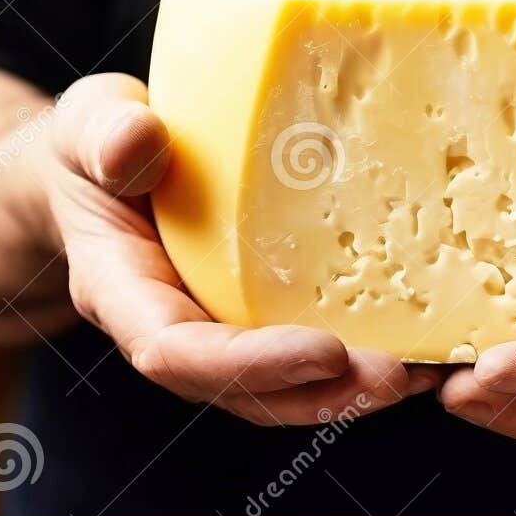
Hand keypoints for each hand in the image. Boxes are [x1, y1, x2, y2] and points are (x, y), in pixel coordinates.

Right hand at [46, 73, 439, 423]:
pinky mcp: (258, 317)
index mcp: (122, 290)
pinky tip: (423, 342)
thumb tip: (136, 142)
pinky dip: (362, 356)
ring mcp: (217, 330)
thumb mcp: (89, 123)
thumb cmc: (98, 142)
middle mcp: (172, 328)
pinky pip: (307, 353)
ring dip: (352, 389)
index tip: (322, 350)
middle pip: (243, 390)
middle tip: (397, 376)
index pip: (177, 350)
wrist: (104, 166)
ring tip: (426, 371)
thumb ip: (103, 134)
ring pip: (281, 388)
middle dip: (321, 392)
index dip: (249, 362)